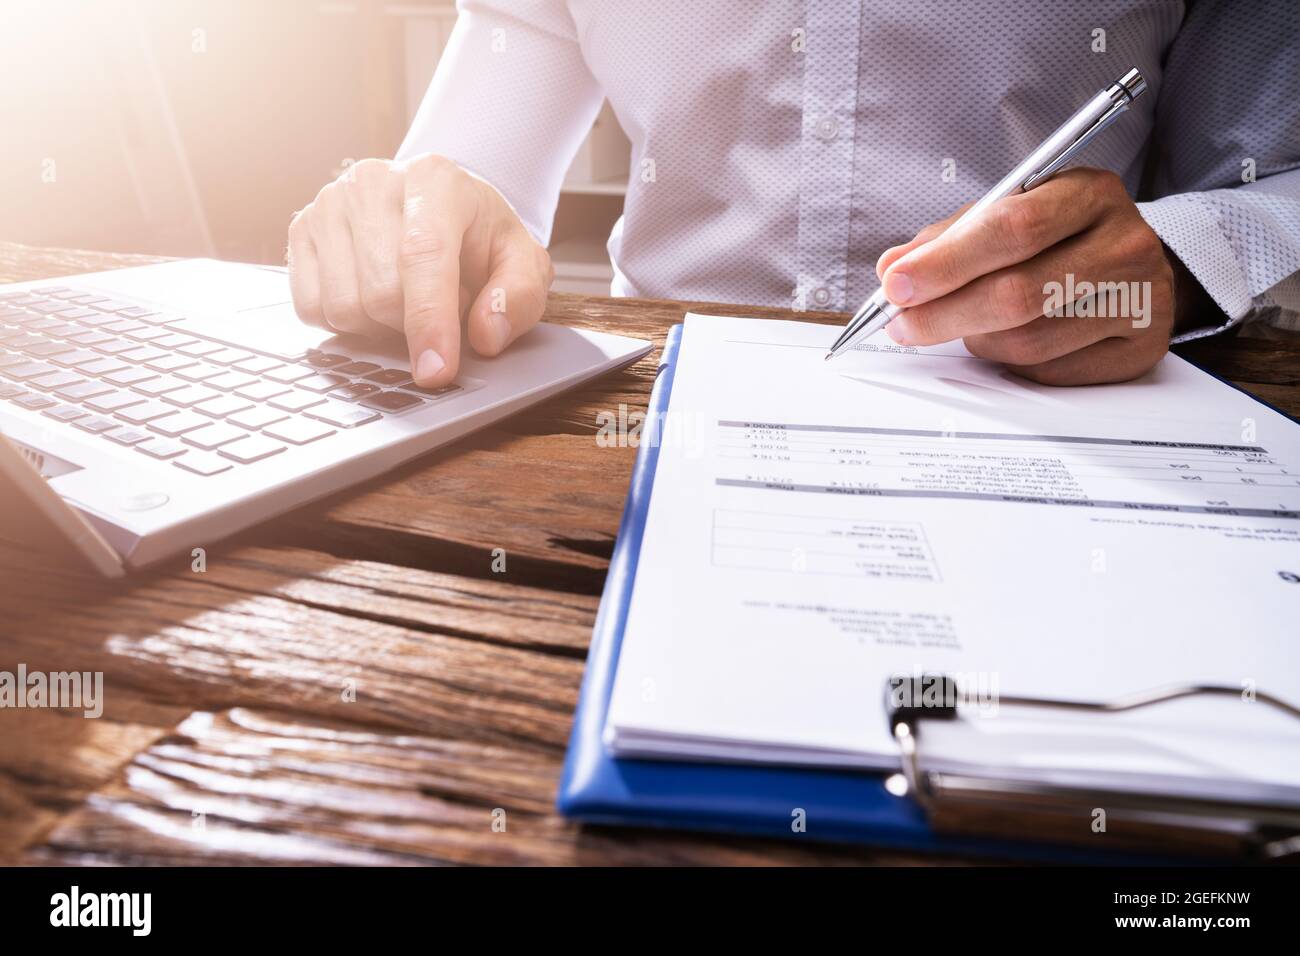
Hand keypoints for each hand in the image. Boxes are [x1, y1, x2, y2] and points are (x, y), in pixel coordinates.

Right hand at [287, 155, 552, 386]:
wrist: (438, 208)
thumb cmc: (480, 240)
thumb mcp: (522, 264)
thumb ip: (518, 299)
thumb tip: (486, 336)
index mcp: (434, 179)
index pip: (424, 254)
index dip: (429, 321)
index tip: (436, 371)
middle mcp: (373, 182)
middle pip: (381, 292)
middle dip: (415, 325)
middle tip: (442, 307)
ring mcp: (329, 203)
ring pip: (343, 306)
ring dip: (381, 327)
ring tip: (409, 298)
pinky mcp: (300, 230)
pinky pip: (312, 308)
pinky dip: (348, 324)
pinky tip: (373, 297)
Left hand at [874, 168, 1177, 384]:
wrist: (1136, 268)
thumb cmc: (1061, 238)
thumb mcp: (1011, 214)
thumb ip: (949, 238)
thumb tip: (893, 269)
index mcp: (1089, 192)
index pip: (1012, 228)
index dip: (946, 262)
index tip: (897, 285)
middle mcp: (1124, 243)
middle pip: (1017, 293)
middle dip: (943, 314)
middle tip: (902, 324)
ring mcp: (1142, 299)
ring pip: (1027, 342)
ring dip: (977, 339)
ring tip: (965, 324)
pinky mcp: (1139, 350)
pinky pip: (1048, 372)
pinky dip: (1011, 363)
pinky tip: (1007, 340)